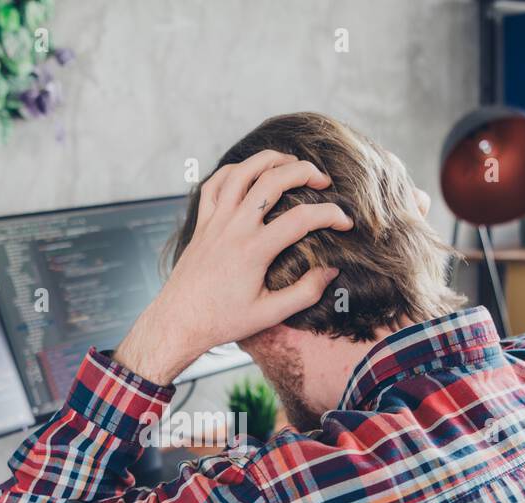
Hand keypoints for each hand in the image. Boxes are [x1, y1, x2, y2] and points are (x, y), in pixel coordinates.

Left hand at [114, 150, 353, 384]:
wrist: (179, 321)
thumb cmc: (224, 321)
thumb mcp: (269, 315)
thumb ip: (305, 293)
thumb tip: (331, 271)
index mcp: (254, 251)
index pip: (302, 220)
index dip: (331, 215)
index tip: (346, 223)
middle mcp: (234, 228)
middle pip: (273, 181)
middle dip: (304, 171)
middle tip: (323, 180)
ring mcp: (215, 222)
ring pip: (242, 172)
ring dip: (270, 160)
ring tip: (291, 162)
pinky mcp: (203, 223)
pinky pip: (215, 184)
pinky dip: (235, 170)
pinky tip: (251, 172)